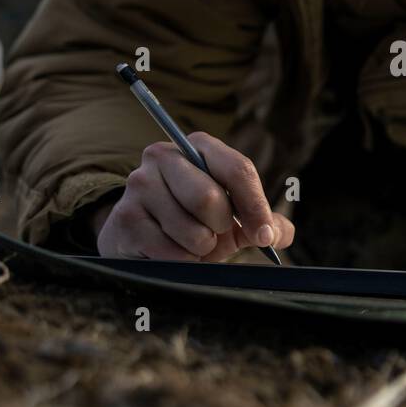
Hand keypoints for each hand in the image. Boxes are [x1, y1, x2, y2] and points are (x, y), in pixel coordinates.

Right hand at [93, 133, 294, 261]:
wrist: (142, 237)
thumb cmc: (194, 221)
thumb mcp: (232, 218)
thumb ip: (263, 221)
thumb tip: (280, 233)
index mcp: (198, 146)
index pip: (237, 169)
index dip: (256, 207)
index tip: (264, 235)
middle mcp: (163, 155)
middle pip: (210, 199)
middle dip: (221, 228)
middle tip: (215, 233)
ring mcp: (139, 184)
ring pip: (191, 230)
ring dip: (201, 248)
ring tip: (192, 242)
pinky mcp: (125, 217)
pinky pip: (170, 252)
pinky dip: (181, 261)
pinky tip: (171, 251)